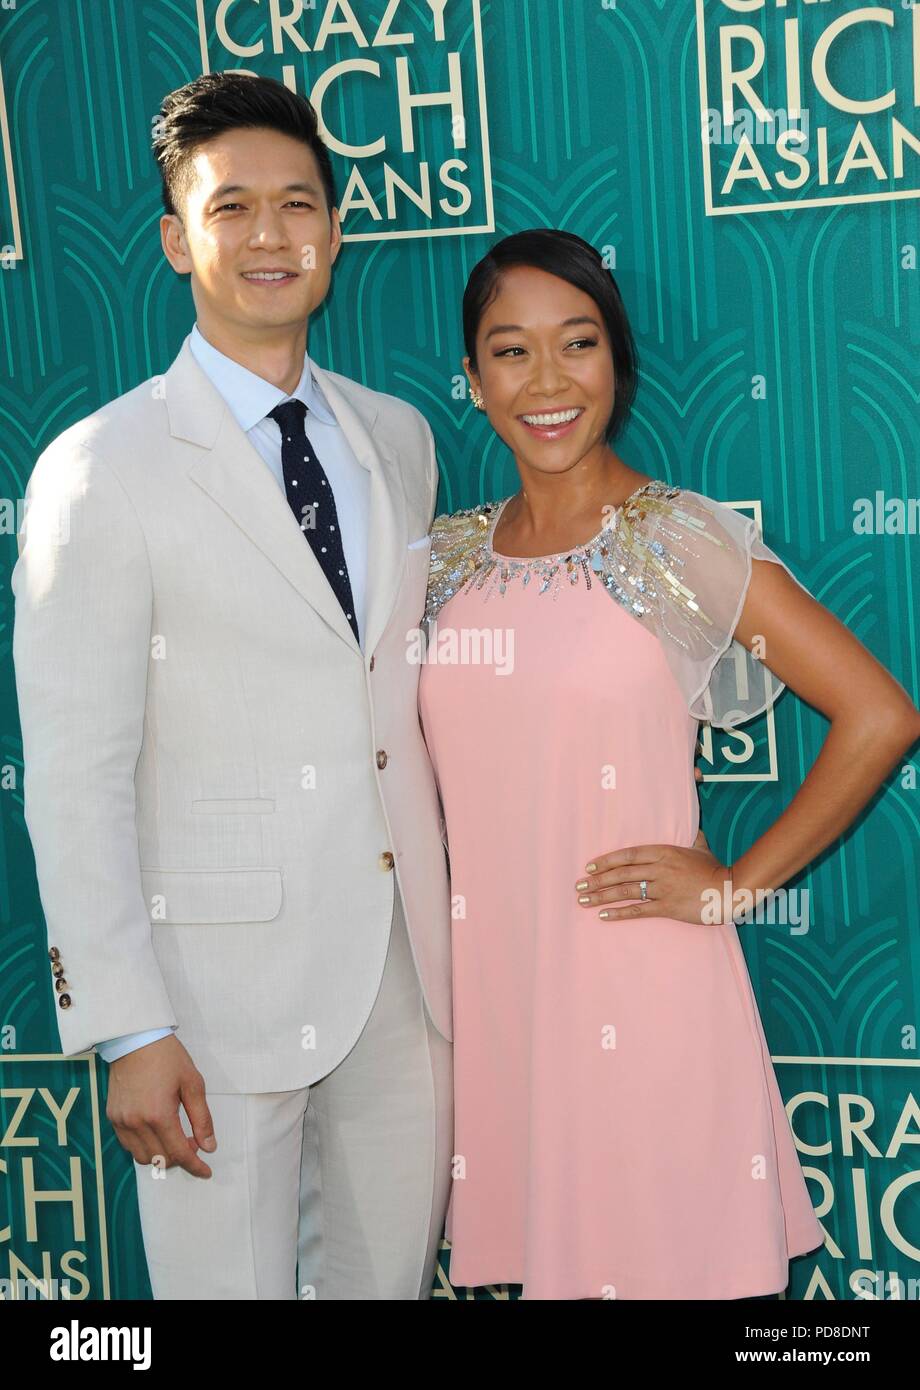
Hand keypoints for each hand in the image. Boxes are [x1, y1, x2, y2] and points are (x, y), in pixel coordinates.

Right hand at [105, 1033, 215, 1178]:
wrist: (135, 1040)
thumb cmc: (168, 1058)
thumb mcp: (193, 1084)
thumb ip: (201, 1118)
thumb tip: (209, 1147)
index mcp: (159, 1115)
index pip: (179, 1153)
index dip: (195, 1166)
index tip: (206, 1172)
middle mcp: (136, 1123)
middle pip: (160, 1160)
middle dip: (180, 1158)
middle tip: (193, 1142)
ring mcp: (121, 1122)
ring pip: (142, 1157)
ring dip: (161, 1155)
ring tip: (175, 1136)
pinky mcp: (112, 1117)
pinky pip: (128, 1145)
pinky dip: (145, 1146)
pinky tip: (156, 1131)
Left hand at [574, 825, 731, 925]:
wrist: (729, 889)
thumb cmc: (714, 867)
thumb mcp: (699, 845)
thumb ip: (689, 836)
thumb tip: (688, 823)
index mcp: (663, 851)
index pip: (627, 854)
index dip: (606, 860)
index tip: (589, 866)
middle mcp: (659, 868)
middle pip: (621, 873)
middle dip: (596, 880)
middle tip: (579, 886)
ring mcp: (662, 888)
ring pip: (625, 891)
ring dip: (601, 896)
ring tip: (584, 900)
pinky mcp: (667, 907)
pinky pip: (638, 910)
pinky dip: (619, 913)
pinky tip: (603, 915)